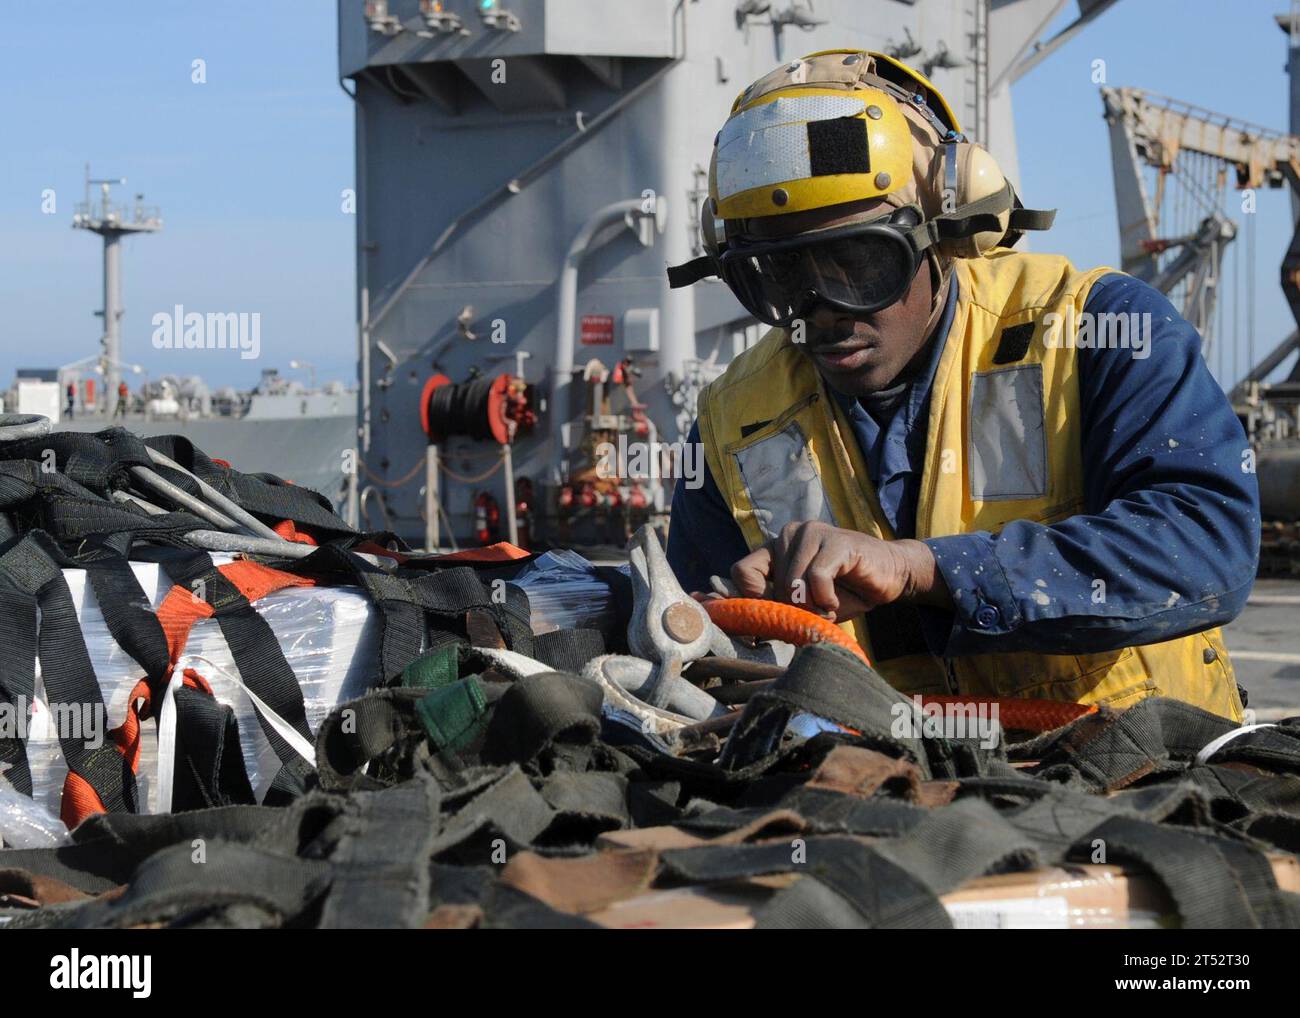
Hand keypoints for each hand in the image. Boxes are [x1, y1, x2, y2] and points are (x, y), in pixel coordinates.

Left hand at [730, 521, 950, 621]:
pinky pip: (816, 579)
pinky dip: (826, 600)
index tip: (774, 618)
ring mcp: (812, 532)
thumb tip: (743, 622)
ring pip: (792, 584)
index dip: (751, 599)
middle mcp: (789, 534)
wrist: (890, 575)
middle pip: (771, 586)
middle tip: (815, 612)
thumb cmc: (843, 592)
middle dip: (793, 610)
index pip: (741, 571)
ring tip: (827, 606)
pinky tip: (836, 601)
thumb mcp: (802, 605)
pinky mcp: (835, 541)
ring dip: (811, 607)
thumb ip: (774, 607)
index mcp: (775, 548)